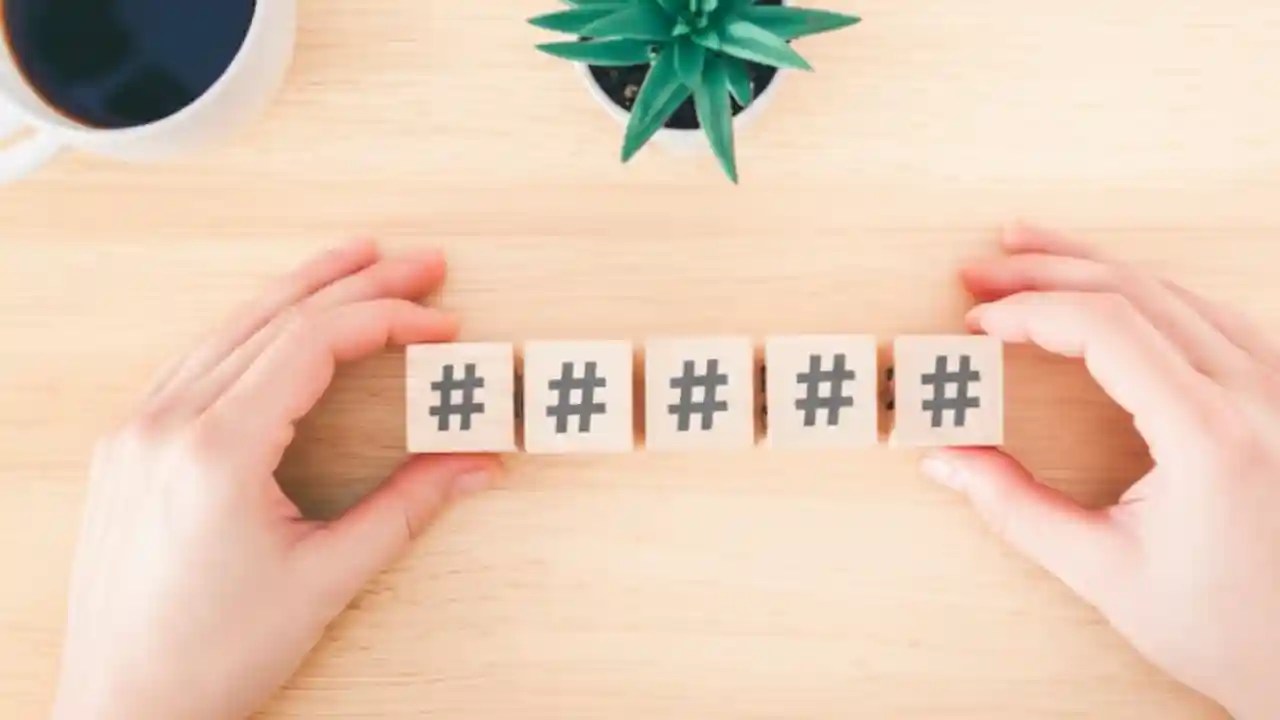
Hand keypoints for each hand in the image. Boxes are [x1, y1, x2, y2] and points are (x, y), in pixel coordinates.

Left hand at [52, 241, 501, 719]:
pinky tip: (280, 319)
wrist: (124, 709)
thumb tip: (475, 462)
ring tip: (357, 262)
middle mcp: (165, 425)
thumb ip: (408, 507)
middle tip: (419, 264)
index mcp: (214, 452)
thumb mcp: (327, 579)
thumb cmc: (212, 656)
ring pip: (228, 329)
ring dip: (299, 290)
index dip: (386, 319)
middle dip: (356, 283)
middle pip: (273, 319)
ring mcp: (138, 431)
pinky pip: (196, 360)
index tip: (440, 323)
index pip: (311, 344)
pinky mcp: (129, 447)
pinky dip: (251, 328)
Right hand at [922, 224, 1279, 719]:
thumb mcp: (1105, 572)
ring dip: (1097, 266)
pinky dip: (1147, 292)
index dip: (1030, 311)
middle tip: (982, 270)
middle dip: (1048, 270)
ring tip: (1031, 252)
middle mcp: (1258, 397)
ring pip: (1179, 290)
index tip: (977, 321)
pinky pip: (1212, 314)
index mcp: (1212, 436)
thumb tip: (946, 462)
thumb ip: (1015, 508)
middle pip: (1139, 290)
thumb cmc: (1227, 627)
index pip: (1108, 328)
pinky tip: (1111, 290)